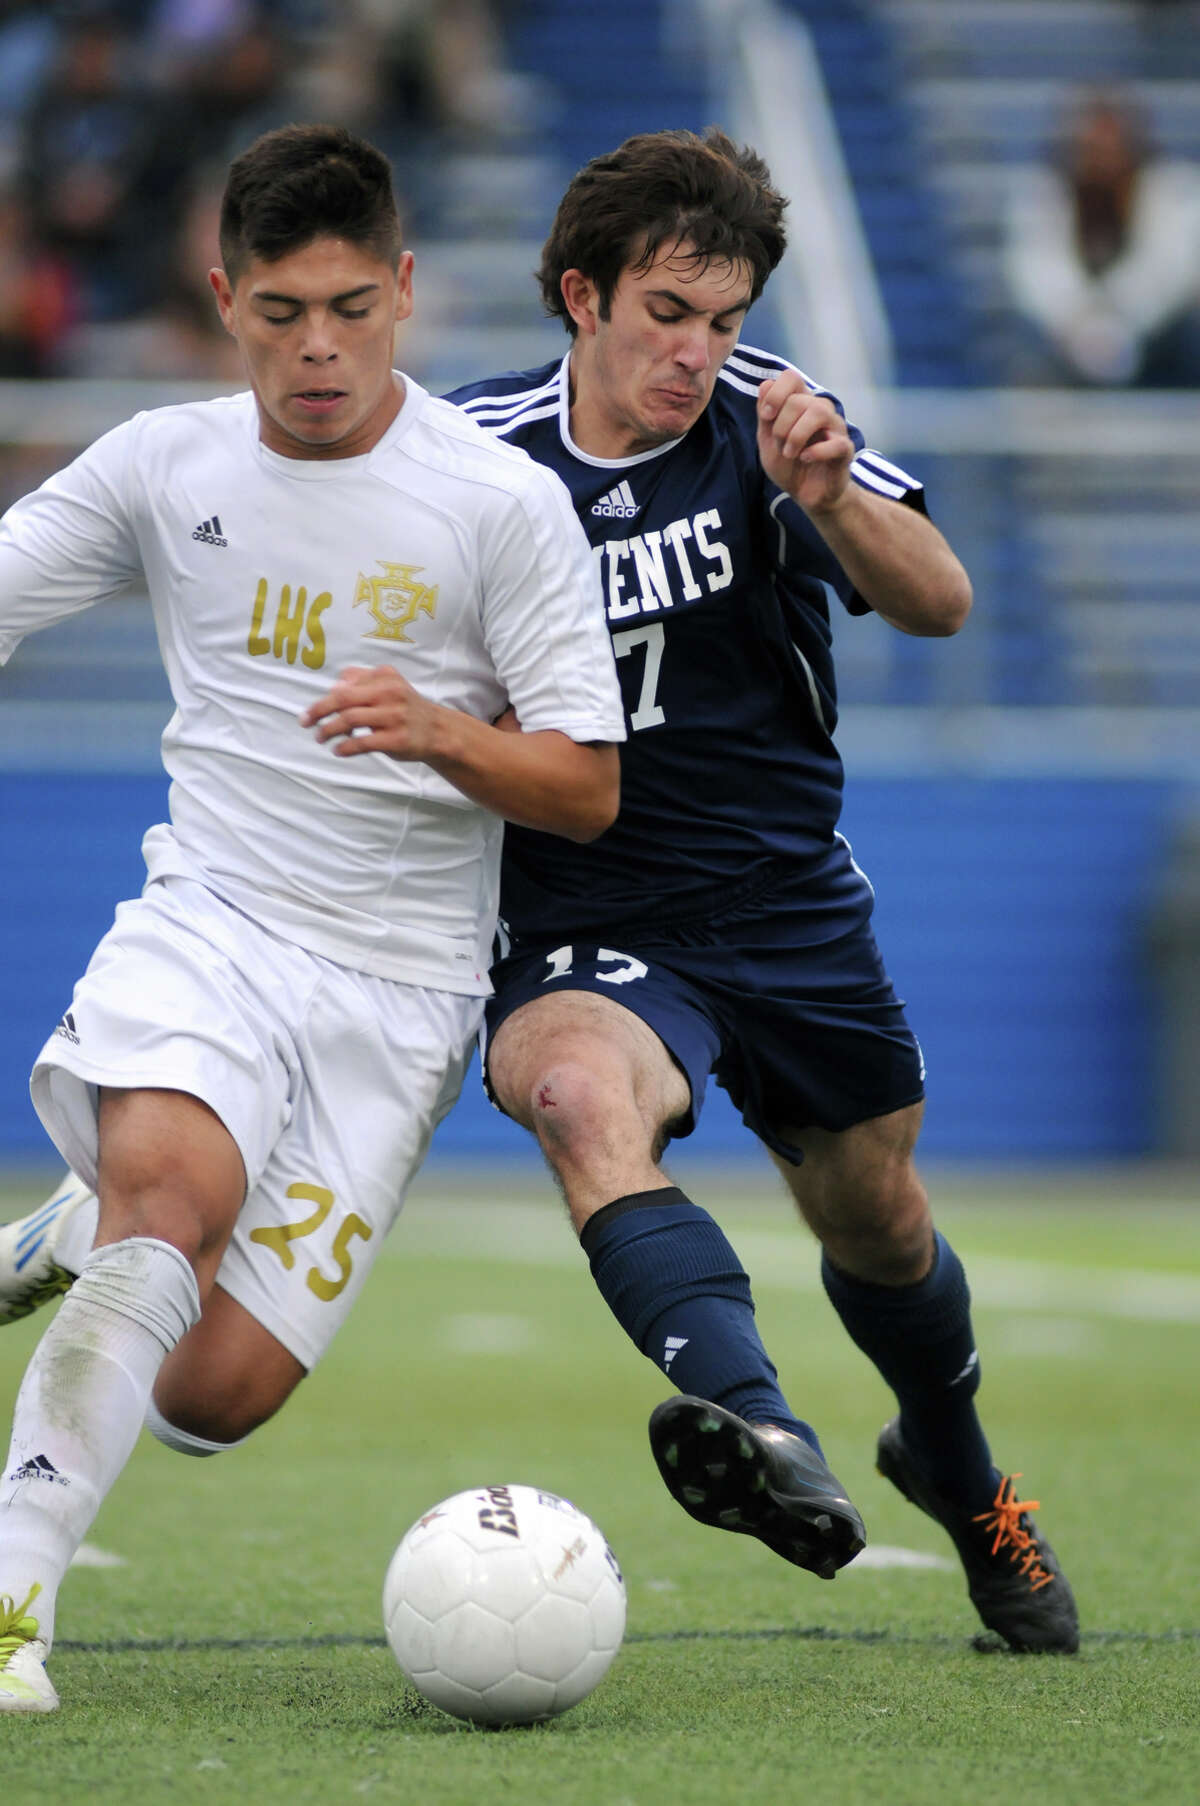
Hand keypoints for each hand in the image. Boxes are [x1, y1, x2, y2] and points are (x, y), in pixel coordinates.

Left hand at [301, 665, 440, 761]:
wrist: (437, 731)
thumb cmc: (404, 708)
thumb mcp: (388, 685)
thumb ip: (361, 679)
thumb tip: (334, 686)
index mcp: (385, 676)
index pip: (346, 684)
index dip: (325, 698)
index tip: (311, 712)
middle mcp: (390, 692)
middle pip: (343, 698)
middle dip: (319, 710)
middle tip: (304, 722)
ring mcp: (395, 716)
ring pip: (350, 720)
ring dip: (329, 730)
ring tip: (319, 738)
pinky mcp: (397, 739)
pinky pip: (363, 742)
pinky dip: (346, 747)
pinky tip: (338, 750)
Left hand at [756, 372, 854, 514]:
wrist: (806, 494)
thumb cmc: (789, 465)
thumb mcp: (768, 440)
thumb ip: (765, 414)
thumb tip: (765, 384)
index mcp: (801, 403)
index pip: (791, 377)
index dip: (775, 393)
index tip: (766, 416)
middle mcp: (820, 410)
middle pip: (800, 399)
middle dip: (781, 425)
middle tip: (781, 446)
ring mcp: (835, 428)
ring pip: (820, 412)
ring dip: (797, 435)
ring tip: (790, 454)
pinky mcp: (845, 450)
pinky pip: (837, 442)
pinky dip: (817, 451)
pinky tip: (805, 458)